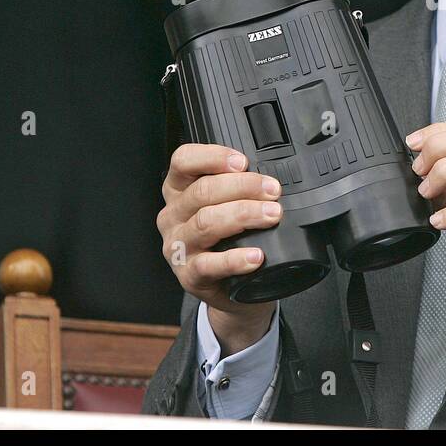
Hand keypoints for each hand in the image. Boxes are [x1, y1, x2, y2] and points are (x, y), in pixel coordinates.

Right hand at [157, 143, 280, 352]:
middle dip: (243, 186)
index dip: (213, 157)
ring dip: (243, 215)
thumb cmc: (228, 238)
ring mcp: (178, 247)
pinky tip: (255, 256)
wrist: (231, 288)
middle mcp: (173, 216)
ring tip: (271, 216)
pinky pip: (209, 264)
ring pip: (206, 222)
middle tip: (272, 191)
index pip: (183, 161)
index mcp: (178, 190)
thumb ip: (237, 187)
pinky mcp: (189, 275)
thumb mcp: (224, 205)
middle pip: (202, 191)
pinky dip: (235, 259)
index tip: (243, 162)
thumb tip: (268, 178)